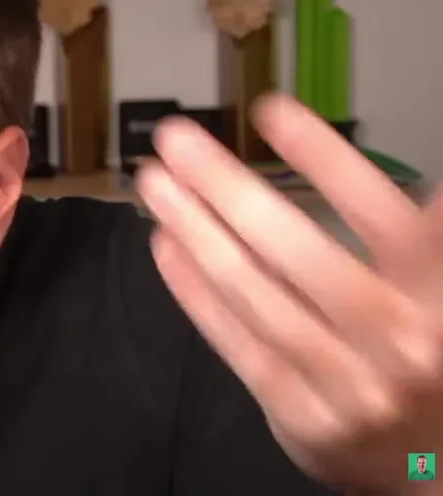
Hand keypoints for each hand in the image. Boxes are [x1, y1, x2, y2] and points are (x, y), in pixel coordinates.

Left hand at [137, 94, 442, 492]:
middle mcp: (399, 341)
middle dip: (228, 188)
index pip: (382, 214)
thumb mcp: (433, 286)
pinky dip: (195, 291)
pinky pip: (236, 342)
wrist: (433, 463)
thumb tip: (378, 160)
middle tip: (178, 141)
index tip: (269, 110)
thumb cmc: (422, 351)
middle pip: (300, 252)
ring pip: (255, 296)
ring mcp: (347, 384)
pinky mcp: (301, 414)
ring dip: (196, 230)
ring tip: (156, 183)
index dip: (325, 158)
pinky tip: (167, 244)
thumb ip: (415, 234)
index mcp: (437, 297)